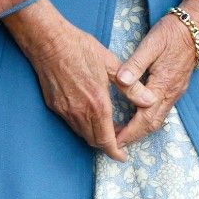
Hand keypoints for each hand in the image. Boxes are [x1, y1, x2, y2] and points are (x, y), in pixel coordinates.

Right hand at [5, 0, 140, 160]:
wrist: (48, 42)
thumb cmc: (80, 48)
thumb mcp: (112, 65)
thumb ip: (132, 88)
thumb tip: (150, 101)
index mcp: (97, 104)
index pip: (107, 140)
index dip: (116, 152)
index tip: (122, 156)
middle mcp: (80, 113)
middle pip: (94, 141)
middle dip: (107, 144)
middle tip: (118, 137)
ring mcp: (65, 111)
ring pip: (82, 134)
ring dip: (95, 135)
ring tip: (106, 126)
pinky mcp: (55, 106)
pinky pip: (72, 124)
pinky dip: (83, 126)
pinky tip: (90, 115)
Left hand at [114, 0, 198, 146]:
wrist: (195, 26)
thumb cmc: (171, 33)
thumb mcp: (150, 44)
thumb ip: (135, 64)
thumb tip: (121, 81)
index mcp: (163, 86)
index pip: (144, 118)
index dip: (129, 133)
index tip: (114, 142)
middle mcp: (171, 94)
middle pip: (151, 125)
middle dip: (133, 137)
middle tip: (114, 143)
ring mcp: (175, 92)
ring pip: (157, 120)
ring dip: (140, 130)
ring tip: (123, 134)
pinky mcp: (175, 88)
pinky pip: (161, 111)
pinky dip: (147, 120)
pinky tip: (137, 117)